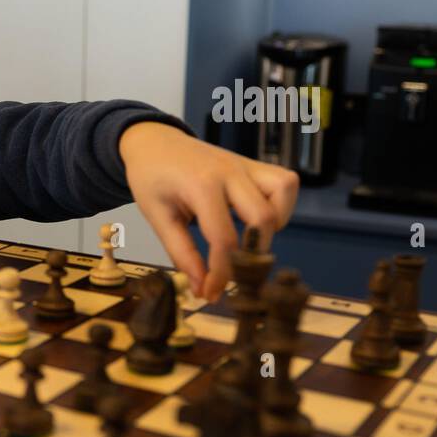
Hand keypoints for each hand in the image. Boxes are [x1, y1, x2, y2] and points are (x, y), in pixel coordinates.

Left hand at [118, 122, 298, 301]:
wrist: (153, 142)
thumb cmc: (152, 179)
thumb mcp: (157, 217)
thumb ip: (181, 253)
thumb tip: (202, 288)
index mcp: (200, 185)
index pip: (223, 238)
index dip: (222, 273)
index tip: (212, 293)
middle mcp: (230, 171)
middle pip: (263, 218)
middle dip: (252, 252)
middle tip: (231, 268)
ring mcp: (245, 165)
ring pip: (282, 194)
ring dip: (272, 225)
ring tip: (247, 239)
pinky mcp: (254, 164)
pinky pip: (284, 182)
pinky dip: (280, 205)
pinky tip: (256, 219)